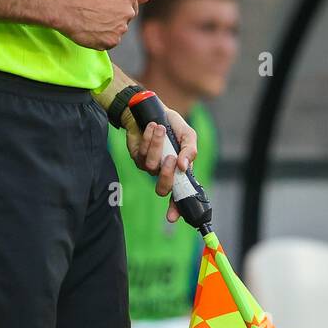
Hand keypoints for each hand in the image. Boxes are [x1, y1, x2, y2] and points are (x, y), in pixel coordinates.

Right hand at [56, 0, 148, 49]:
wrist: (69, 10)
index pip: (133, 7)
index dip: (119, 8)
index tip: (108, 8)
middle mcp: (128, 13)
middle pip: (125, 21)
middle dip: (114, 20)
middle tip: (97, 16)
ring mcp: (121, 28)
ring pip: (117, 33)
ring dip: (108, 31)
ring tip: (93, 23)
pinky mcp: (112, 42)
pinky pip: (109, 43)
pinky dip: (101, 40)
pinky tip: (92, 32)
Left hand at [124, 105, 196, 222]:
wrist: (152, 110)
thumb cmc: (173, 125)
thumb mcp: (188, 134)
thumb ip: (191, 150)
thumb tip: (184, 166)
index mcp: (180, 170)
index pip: (179, 196)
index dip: (176, 209)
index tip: (172, 217)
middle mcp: (164, 172)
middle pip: (163, 189)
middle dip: (167, 174)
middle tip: (171, 157)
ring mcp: (150, 166)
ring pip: (152, 167)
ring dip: (157, 145)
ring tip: (161, 129)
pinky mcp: (137, 157)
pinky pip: (142, 154)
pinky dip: (149, 138)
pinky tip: (152, 127)